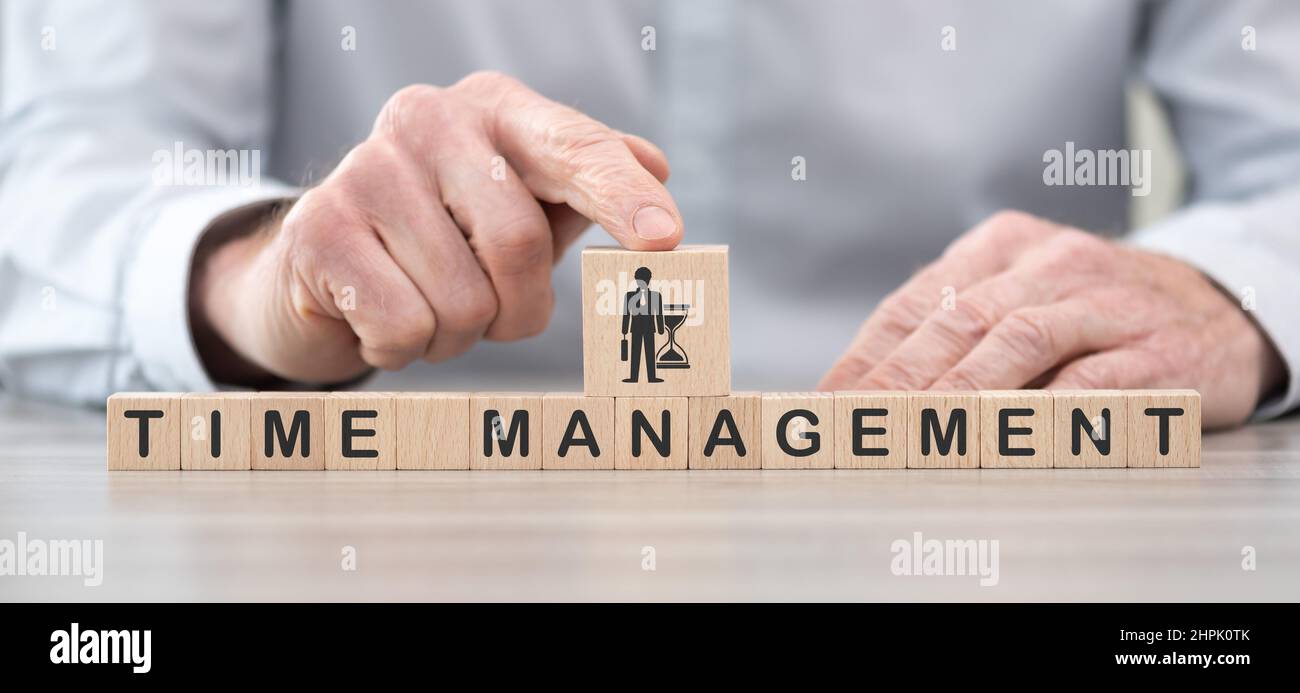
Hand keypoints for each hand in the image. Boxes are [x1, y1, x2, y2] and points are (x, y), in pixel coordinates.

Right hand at [192, 71, 680, 383]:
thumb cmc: (448, 233)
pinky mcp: (317, 230)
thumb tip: (656, 164)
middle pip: (519, 243)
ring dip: (457, 336)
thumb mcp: (524, 202)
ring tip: (427, 306)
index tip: (665, 240)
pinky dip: (403, 349)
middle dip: (520, 310)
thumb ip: (586, 184)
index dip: (620, 195)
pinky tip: (380, 317)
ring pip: (462, 303)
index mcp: (496, 109)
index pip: (574, 147)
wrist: (324, 262)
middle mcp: (428, 119)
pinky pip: (403, 328)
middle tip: (498, 319)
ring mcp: (364, 170)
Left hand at [819, 211, 1283, 427]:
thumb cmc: (1093, 312)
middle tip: (859, 420)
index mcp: (1001, 246)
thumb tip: (866, 386)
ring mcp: (1105, 303)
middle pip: (959, 320)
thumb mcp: (1020, 294)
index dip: (867, 356)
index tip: (828, 400)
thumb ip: (953, 327)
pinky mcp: (1155, 349)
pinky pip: (1093, 378)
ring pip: (1020, 339)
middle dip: (900, 377)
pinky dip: (1045, 407)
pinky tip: (1007, 434)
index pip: (917, 302)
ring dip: (962, 389)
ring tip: (919, 428)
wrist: (1216, 308)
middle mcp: (1050, 264)